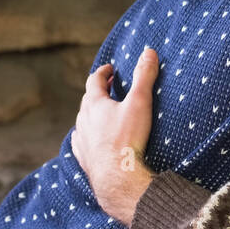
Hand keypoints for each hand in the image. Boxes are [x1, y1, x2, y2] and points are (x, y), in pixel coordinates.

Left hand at [71, 47, 158, 228]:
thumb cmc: (128, 138)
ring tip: (104, 113)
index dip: (102, 72)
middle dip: (99, 92)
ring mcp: (81, 140)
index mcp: (94, 104)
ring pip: (83, 121)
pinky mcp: (83, 158)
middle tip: (110, 87)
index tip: (110, 69)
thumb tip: (149, 51)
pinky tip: (92, 139)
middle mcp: (83, 120)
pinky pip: (80, 142)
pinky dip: (87, 135)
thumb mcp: (139, 102)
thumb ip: (144, 76)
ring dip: (93, 114)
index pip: (94, 81)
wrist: (117, 177)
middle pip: (87, 100)